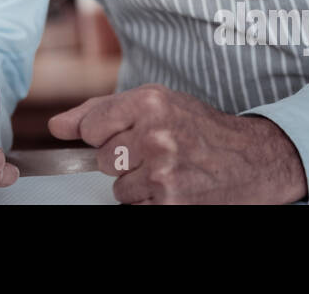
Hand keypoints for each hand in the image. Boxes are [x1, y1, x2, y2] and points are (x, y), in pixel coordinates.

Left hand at [49, 84, 307, 203]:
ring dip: (136, 181)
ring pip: (117, 185)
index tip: (124, 133)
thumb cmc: (199, 127)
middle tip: (154, 151)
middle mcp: (156, 134)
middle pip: (103, 158)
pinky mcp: (170, 200)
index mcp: (150, 103)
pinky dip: (150, 199)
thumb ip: (100, 110)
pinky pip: (134, 204)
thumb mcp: (155, 103)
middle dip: (123, 158)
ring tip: (166, 168)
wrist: (251, 159)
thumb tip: (57, 126)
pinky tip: (174, 184)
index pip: (92, 125)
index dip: (103, 134)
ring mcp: (163, 170)